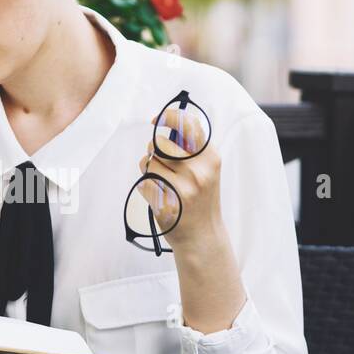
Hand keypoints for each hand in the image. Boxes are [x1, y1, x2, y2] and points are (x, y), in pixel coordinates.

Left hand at [136, 105, 223, 251]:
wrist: (203, 236)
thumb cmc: (201, 199)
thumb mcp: (207, 170)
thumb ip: (191, 149)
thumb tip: (165, 124)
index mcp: (210, 158)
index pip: (188, 125)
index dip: (169, 117)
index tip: (157, 120)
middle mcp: (198, 171)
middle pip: (159, 144)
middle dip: (153, 149)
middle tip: (160, 160)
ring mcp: (183, 188)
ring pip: (148, 162)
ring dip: (149, 168)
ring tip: (162, 180)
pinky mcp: (166, 203)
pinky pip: (143, 181)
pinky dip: (146, 186)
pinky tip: (159, 194)